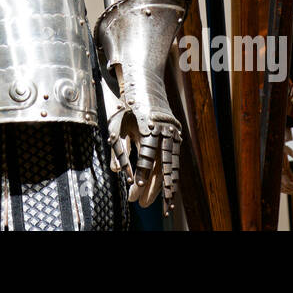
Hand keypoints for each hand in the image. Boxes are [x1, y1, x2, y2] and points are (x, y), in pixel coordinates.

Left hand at [107, 87, 181, 208]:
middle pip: (160, 164)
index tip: (136, 187)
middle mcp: (163, 132)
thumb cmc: (128, 108)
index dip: (141, 172)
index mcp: (148, 127)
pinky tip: (170, 192)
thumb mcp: (118, 124)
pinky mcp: (176, 137)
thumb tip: (116, 171)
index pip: (145, 155)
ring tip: (165, 205)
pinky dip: (173, 177)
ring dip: (167, 187)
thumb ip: (118, 148)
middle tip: (144, 204)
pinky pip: (175, 162)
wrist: (147, 87)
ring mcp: (172, 135)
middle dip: (153, 186)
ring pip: (171, 165)